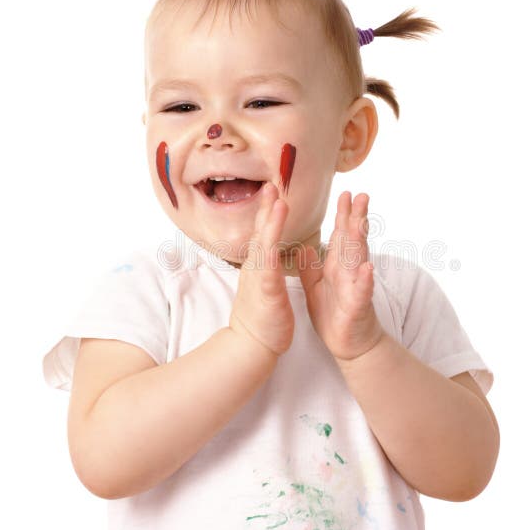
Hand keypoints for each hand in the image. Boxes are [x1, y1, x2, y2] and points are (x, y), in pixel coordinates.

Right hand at [228, 182, 294, 355]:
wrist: (251, 344)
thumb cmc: (262, 316)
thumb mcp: (264, 284)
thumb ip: (264, 265)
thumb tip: (265, 250)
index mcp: (260, 265)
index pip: (263, 233)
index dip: (267, 211)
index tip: (272, 190)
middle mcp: (256, 268)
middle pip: (260, 232)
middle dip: (266, 208)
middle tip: (272, 184)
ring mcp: (259, 279)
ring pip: (265, 246)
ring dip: (271, 224)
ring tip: (278, 202)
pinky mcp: (266, 293)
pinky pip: (269, 270)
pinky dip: (273, 253)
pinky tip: (274, 243)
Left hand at [297, 191, 386, 360]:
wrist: (348, 344)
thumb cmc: (333, 314)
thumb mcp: (316, 286)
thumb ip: (310, 265)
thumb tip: (304, 245)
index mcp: (339, 266)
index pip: (342, 236)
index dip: (343, 215)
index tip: (345, 194)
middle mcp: (350, 272)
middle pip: (353, 240)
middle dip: (356, 218)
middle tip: (361, 195)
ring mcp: (356, 287)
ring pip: (359, 259)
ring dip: (361, 240)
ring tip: (362, 220)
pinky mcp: (357, 306)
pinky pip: (361, 292)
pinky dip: (364, 280)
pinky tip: (367, 267)